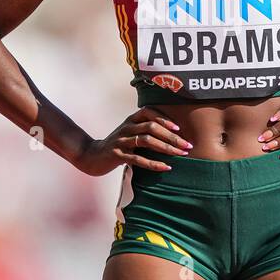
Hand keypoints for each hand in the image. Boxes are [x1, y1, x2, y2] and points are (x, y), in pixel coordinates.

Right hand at [76, 107, 192, 174]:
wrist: (93, 156)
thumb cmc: (118, 144)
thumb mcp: (130, 132)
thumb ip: (146, 130)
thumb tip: (174, 134)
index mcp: (131, 120)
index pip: (149, 112)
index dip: (164, 119)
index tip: (179, 129)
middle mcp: (126, 127)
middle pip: (152, 127)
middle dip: (172, 137)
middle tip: (187, 146)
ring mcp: (121, 141)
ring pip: (146, 140)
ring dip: (166, 148)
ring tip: (180, 155)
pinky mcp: (117, 155)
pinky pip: (138, 159)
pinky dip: (154, 163)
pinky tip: (166, 167)